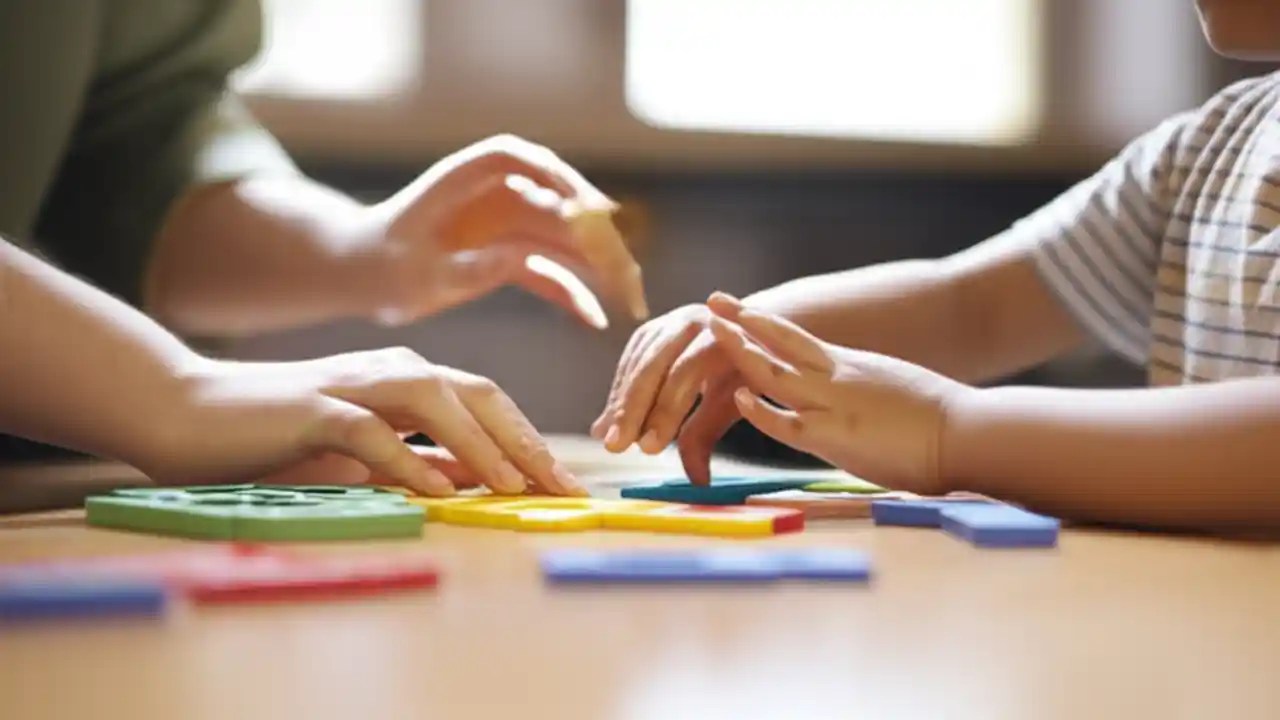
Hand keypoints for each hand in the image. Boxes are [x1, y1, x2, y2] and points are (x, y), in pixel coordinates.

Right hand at [139, 348, 584, 497]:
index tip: (566, 485)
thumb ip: (416, 457)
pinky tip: (439, 490)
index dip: (529, 439)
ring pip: (435, 401)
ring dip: (480, 444)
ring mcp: (352, 383)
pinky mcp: (312, 407)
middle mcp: (390, 370)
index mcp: (406, 378)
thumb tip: (475, 481)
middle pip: (478, 394)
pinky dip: (409, 459)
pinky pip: (372, 431)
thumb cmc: (278, 433)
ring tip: (516, 485)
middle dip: (526, 441)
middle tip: (564, 487)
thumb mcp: (361, 448)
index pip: (486, 402)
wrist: (186, 409)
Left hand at [364, 134, 647, 326]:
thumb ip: (465, 266)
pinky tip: (597, 321)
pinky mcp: (513, 255)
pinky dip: (575, 294)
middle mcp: (499, 192)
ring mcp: (511, 224)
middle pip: (561, 205)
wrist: (362, 279)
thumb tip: (520, 258)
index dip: (558, 177)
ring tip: (630, 300)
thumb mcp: (415, 274)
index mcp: (469, 175)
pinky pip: (552, 273)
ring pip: (569, 241)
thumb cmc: (378, 266)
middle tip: (626, 272)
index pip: (522, 159)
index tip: (587, 207)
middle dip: (598, 237)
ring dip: (601, 268)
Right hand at [590, 303, 746, 483]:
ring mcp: (668, 323)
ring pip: (637, 362)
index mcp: (722, 336)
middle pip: (654, 365)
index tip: (650, 448)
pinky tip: (610, 419)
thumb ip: (708, 434)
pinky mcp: (650, 331)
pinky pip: (629, 362)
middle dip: (632, 408)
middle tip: (617, 446)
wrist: (748, 329)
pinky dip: (618, 392)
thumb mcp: (733, 401)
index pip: (686, 373)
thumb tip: (698, 481)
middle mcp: (692, 322)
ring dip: (619, 402)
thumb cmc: (744, 371)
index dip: (666, 412)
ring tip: (608, 438)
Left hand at [705, 293, 971, 493]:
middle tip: (712, 301)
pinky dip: (762, 413)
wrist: (969, 432)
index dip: (764, 322)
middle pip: (780, 343)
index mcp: (850, 367)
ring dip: (741, 354)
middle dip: (742, 323)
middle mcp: (838, 378)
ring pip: (776, 374)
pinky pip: (790, 423)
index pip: (797, 339)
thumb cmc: (942, 422)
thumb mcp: (892, 391)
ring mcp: (835, 405)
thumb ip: (864, 390)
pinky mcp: (839, 437)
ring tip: (712, 332)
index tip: (737, 307)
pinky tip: (738, 401)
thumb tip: (856, 396)